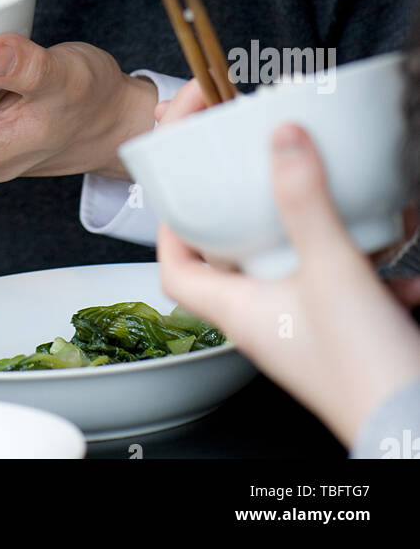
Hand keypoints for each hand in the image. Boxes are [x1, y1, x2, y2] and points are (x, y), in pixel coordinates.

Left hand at [156, 119, 419, 447]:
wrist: (412, 426)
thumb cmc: (363, 374)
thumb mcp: (330, 270)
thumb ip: (305, 202)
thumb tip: (281, 140)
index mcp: (241, 311)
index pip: (176, 272)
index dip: (170, 230)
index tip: (182, 192)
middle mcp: (266, 322)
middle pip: (236, 262)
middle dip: (247, 216)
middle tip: (256, 178)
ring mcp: (306, 329)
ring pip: (296, 268)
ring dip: (317, 232)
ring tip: (334, 201)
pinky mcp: (345, 335)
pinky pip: (348, 288)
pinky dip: (369, 266)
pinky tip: (395, 252)